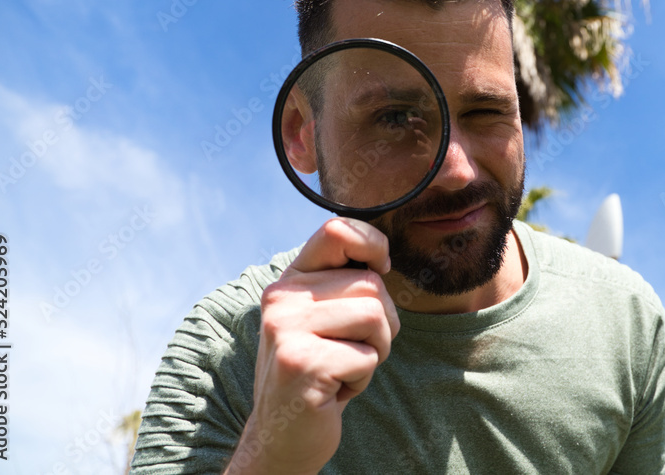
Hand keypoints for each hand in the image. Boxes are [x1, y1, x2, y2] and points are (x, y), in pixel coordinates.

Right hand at [225, 218, 398, 474]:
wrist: (283, 436)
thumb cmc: (320, 371)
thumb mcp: (326, 318)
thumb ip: (344, 283)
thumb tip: (383, 254)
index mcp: (290, 280)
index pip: (337, 229)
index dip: (373, 244)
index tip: (381, 269)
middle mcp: (282, 298)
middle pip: (371, 284)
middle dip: (382, 323)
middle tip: (352, 350)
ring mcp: (286, 330)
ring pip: (376, 317)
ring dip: (375, 351)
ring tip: (343, 367)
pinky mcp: (300, 363)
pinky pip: (368, 357)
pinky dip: (362, 379)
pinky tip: (333, 390)